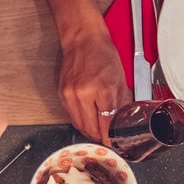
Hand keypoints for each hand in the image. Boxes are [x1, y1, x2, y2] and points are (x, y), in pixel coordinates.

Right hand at [58, 23, 130, 142]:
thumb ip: (121, 101)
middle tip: (106, 141)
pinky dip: (80, 120)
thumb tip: (122, 119)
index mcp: (103, 89)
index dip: (110, 137)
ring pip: (79, 124)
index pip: (106, 124)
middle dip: (99, 138)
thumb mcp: (120, 77)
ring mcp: (70, 95)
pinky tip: (87, 120)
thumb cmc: (102, 53)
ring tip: (97, 133)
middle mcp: (84, 94)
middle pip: (90, 128)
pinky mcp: (61, 94)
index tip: (114, 143)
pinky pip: (71, 115)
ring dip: (88, 131)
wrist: (82, 40)